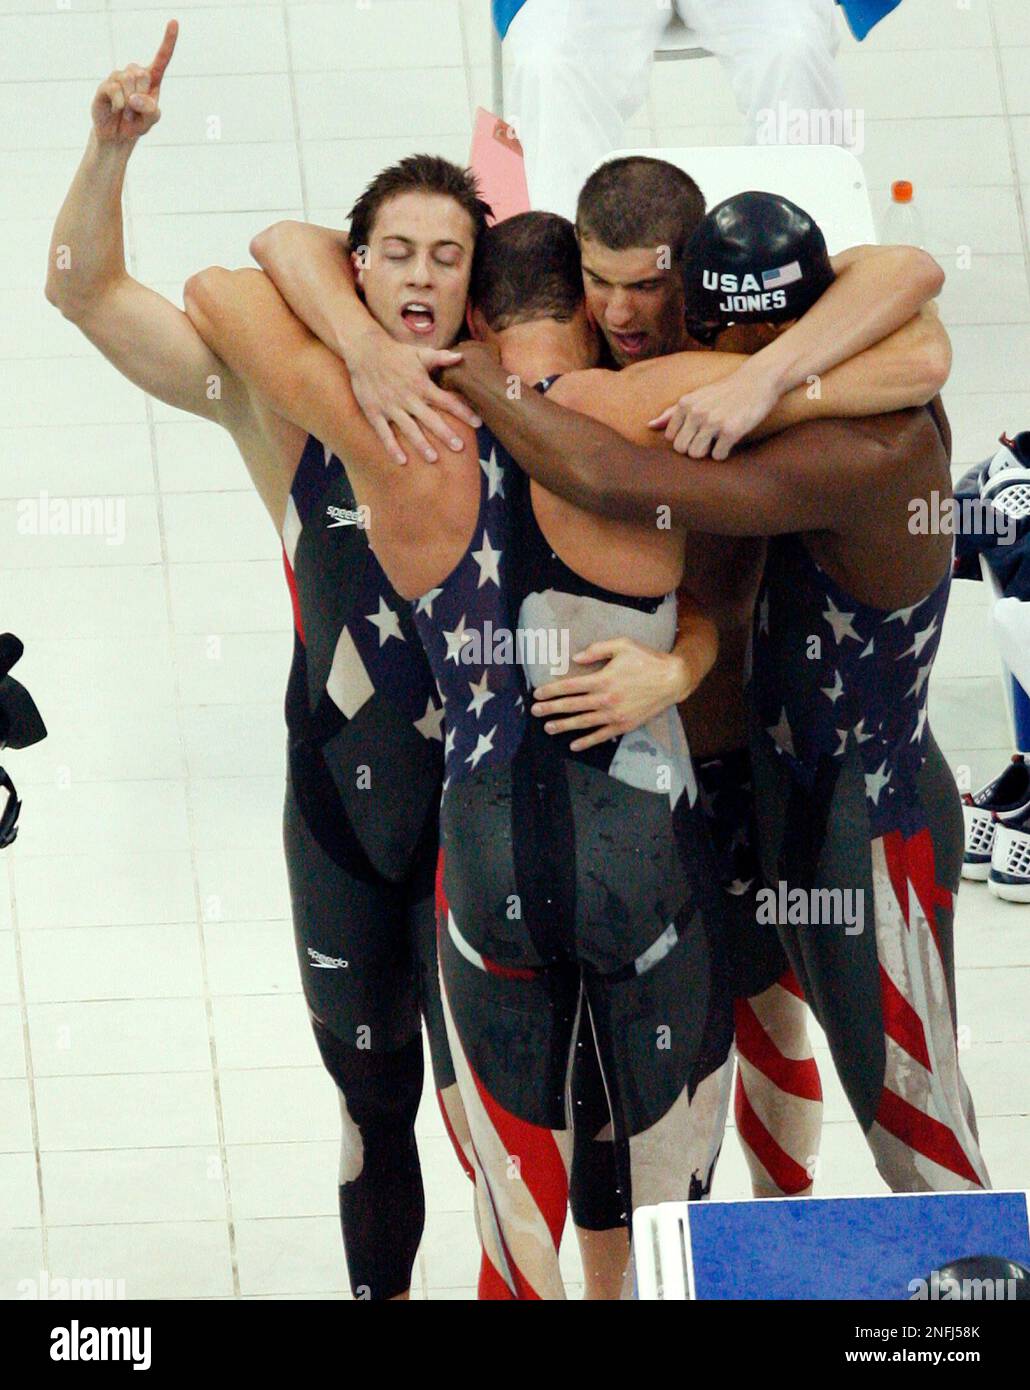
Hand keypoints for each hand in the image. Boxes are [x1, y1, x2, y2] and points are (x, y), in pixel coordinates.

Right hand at [92, 19, 177, 145]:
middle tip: (136, 110)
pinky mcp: (105, 86)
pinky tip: (117, 110)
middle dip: (142, 96)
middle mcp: (134, 73)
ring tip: (127, 112)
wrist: (117, 136)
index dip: (168, 41)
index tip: (174, 22)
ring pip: (128, 80)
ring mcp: (118, 78)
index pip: (162, 58)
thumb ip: (151, 109)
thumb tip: (134, 98)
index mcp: (151, 79)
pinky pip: (115, 90)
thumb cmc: (137, 124)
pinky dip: (120, 105)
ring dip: (130, 103)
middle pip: (142, 74)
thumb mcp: (151, 119)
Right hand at [344, 331, 481, 464]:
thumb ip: (440, 357)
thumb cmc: (396, 353)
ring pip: (409, 429)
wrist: (365, 351)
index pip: (447, 401)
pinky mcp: (375, 412)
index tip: (478, 424)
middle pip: (430, 419)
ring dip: (421, 444)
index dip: (463, 412)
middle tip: (459, 447)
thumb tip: (460, 356)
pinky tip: (402, 461)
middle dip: (445, 433)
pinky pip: (384, 432)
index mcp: (422, 385)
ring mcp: (391, 407)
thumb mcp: (419, 353)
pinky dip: (392, 447)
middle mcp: (408, 398)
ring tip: (433, 459)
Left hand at [530, 636, 697, 752]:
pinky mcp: (624, 725)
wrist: (673, 679)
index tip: (537, 694)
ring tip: (548, 728)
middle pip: (571, 706)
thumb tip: (576, 658)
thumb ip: (597, 649)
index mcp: (603, 679)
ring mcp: (615, 714)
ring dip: (564, 726)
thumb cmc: (647, 659)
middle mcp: (606, 699)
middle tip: (535, 712)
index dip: (551, 690)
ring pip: (583, 722)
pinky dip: (587, 741)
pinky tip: (573, 745)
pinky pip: (601, 736)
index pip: (570, 686)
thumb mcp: (623, 645)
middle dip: (551, 709)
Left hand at [649, 364, 781, 459]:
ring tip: (718, 438)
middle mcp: (696, 412)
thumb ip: (672, 413)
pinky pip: (717, 456)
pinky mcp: (731, 430)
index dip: (686, 438)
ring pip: (696, 454)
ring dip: (708, 452)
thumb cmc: (724, 392)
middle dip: (694, 447)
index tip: (699, 429)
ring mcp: (713, 421)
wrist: (757, 381)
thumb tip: (649, 426)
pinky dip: (724, 452)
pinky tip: (731, 439)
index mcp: (685, 404)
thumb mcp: (696, 397)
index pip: (671, 439)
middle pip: (682, 449)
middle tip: (710, 436)